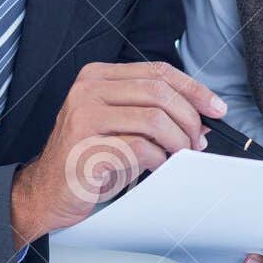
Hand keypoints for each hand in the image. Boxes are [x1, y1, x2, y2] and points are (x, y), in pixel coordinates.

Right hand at [11, 61, 225, 240]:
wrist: (47, 191)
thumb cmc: (87, 159)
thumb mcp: (122, 127)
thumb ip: (154, 114)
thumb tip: (201, 117)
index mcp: (97, 77)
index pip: (158, 71)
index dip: (193, 89)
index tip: (215, 107)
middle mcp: (88, 90)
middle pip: (160, 92)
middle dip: (189, 118)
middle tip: (197, 140)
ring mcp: (84, 117)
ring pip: (154, 119)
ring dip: (178, 141)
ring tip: (179, 155)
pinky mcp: (87, 147)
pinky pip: (141, 148)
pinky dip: (158, 160)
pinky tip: (157, 167)